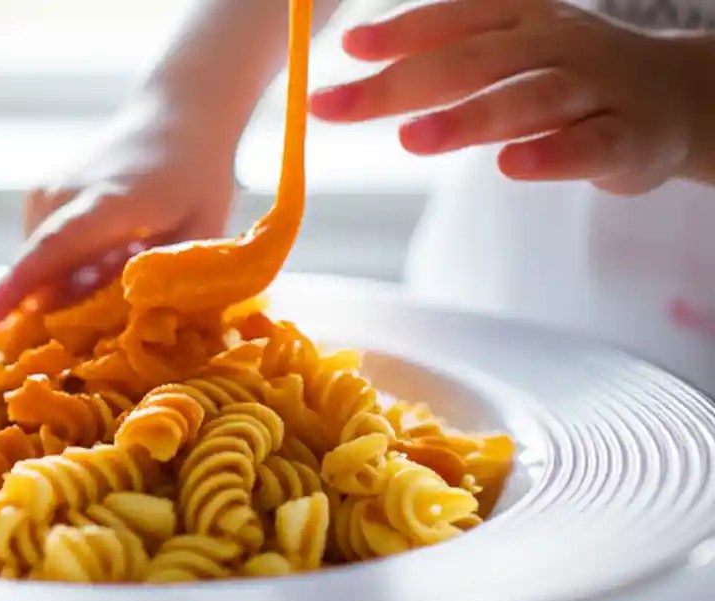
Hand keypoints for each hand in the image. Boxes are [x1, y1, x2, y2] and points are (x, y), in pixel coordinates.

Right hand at [0, 98, 237, 325]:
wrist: (174, 116)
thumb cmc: (195, 179)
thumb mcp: (198, 233)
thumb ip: (159, 276)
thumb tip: (116, 324)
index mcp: (107, 201)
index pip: (53, 248)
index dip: (17, 288)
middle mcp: (63, 192)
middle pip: (40, 269)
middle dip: (56, 310)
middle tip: (106, 317)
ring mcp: (45, 190)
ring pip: (39, 265)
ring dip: (69, 285)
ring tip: (120, 262)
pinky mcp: (38, 196)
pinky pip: (41, 251)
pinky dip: (65, 266)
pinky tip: (104, 250)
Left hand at [308, 0, 707, 194]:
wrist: (679, 97)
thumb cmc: (570, 77)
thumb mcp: (509, 51)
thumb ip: (442, 58)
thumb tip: (358, 62)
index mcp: (520, 17)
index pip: (450, 20)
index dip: (398, 33)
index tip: (346, 51)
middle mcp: (554, 44)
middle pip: (469, 62)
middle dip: (398, 85)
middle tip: (338, 106)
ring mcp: (593, 89)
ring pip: (527, 99)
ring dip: (467, 119)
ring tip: (411, 138)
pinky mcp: (626, 138)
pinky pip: (588, 146)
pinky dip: (552, 156)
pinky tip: (512, 167)